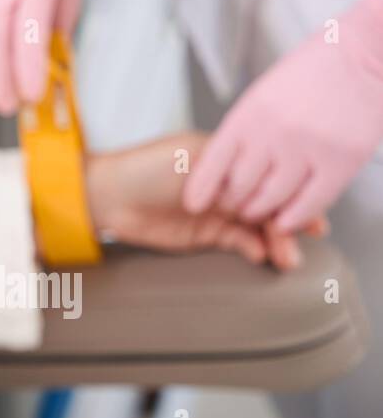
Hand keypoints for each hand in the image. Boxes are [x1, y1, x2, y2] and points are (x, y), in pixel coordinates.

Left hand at [86, 132, 326, 270]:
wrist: (109, 197)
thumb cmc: (145, 168)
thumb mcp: (192, 159)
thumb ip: (231, 172)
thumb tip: (269, 187)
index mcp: (226, 159)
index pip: (269, 175)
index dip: (291, 191)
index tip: (309, 208)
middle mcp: (227, 184)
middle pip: (270, 203)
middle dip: (290, 221)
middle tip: (305, 237)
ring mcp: (218, 209)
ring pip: (259, 227)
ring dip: (276, 241)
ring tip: (287, 258)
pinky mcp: (207, 233)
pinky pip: (239, 242)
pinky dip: (253, 249)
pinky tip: (259, 255)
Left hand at [183, 0, 382, 233]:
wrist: (361, 57)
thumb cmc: (311, 74)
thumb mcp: (263, 96)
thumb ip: (245, 130)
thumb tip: (222, 167)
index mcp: (250, 114)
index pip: (215, 160)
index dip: (202, 187)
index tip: (193, 203)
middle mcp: (274, 133)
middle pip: (240, 186)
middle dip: (231, 202)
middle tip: (231, 206)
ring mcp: (308, 149)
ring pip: (272, 199)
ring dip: (260, 212)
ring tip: (256, 212)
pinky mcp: (341, 163)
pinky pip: (310, 203)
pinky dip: (293, 218)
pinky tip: (285, 221)